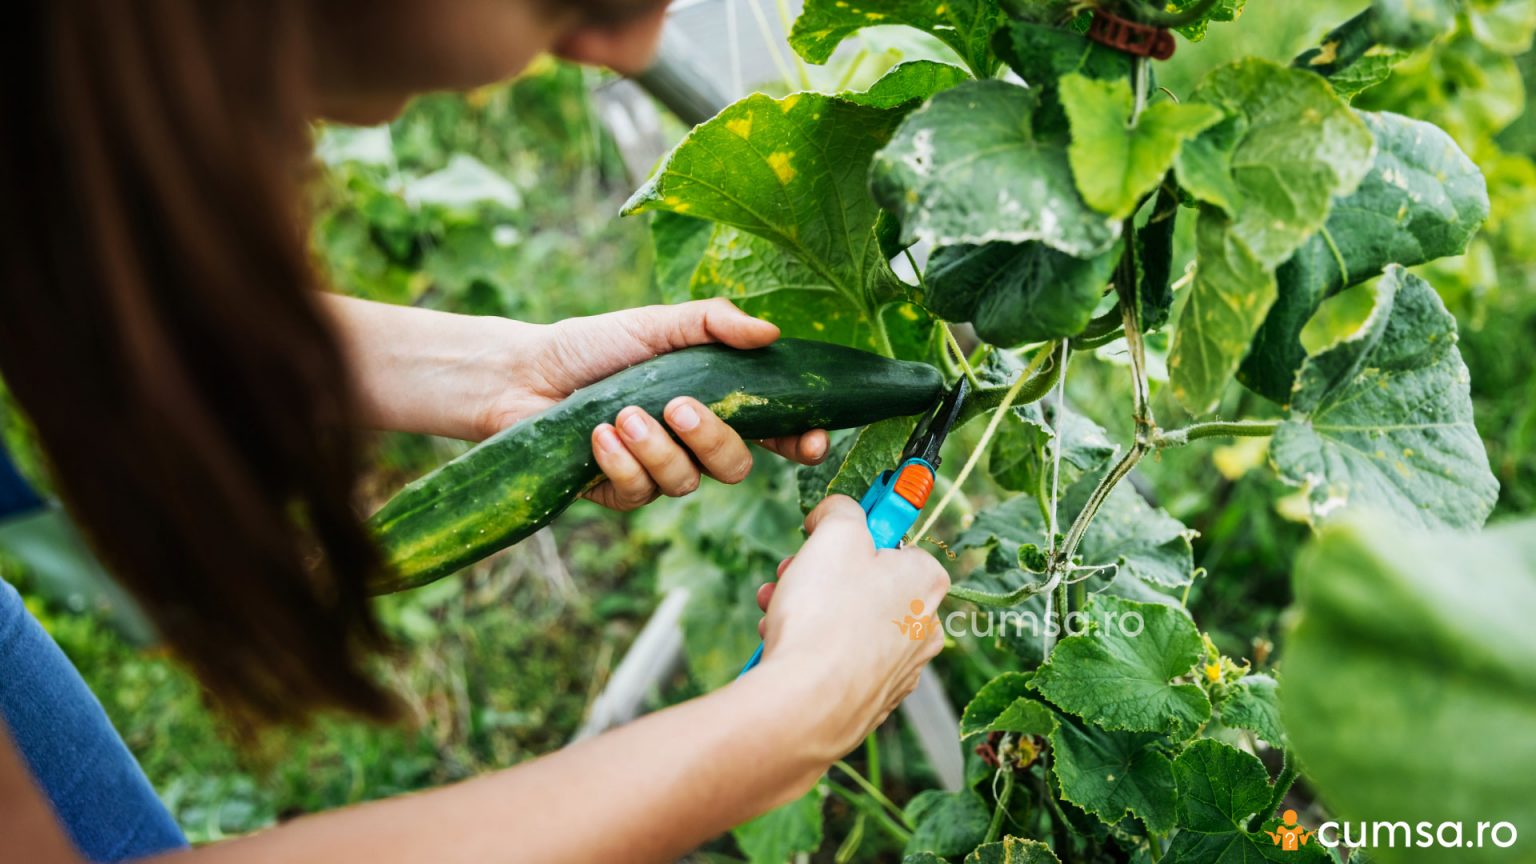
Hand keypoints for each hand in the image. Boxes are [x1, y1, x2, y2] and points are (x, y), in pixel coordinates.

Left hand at [489, 299, 831, 511]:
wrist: (523, 373)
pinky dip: (622, 464)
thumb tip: (771, 334)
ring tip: (622, 415)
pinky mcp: (619, 492)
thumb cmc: (593, 346)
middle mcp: (692, 443)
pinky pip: (640, 494)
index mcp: (714, 402)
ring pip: (687, 483)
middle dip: (712, 438)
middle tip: (677, 405)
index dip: (800, 440)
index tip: (812, 439)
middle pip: (735, 466)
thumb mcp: (657, 325)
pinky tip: (599, 437)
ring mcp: (658, 472)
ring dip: (656, 449)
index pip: (773, 430)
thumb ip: (714, 324)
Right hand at [753, 496, 949, 756]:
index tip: (825, 538)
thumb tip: (837, 512)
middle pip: (868, 584)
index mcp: (927, 582)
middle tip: (790, 574)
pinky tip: (782, 645)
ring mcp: (900, 670)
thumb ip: (842, 510)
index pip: (895, 543)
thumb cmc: (826, 614)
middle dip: (821, 575)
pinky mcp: (872, 701)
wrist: (806, 703)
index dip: (854, 537)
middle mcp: (925, 628)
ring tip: (775, 609)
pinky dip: (812, 649)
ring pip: (849, 623)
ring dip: (809, 609)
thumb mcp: (835, 533)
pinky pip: (839, 661)